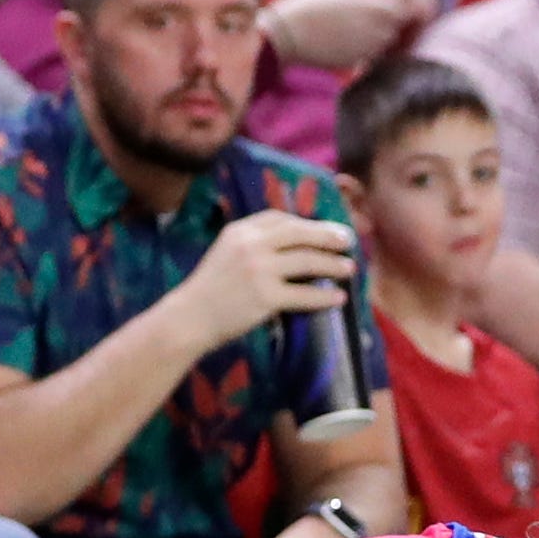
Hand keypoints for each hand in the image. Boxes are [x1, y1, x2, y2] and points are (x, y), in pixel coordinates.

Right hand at [172, 210, 354, 349]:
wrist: (189, 318)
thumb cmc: (208, 289)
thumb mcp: (225, 252)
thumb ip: (251, 243)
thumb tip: (290, 244)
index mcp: (240, 230)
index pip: (280, 218)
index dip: (307, 223)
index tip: (325, 229)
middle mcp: (252, 245)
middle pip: (300, 234)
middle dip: (328, 236)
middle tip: (348, 242)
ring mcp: (260, 271)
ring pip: (307, 262)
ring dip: (333, 265)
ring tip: (349, 269)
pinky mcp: (266, 297)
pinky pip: (304, 294)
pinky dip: (324, 296)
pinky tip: (338, 298)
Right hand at [260, 0, 419, 70]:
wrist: (287, 35)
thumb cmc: (309, 5)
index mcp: (370, 6)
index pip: (400, 9)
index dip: (392, 6)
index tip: (380, 3)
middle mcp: (372, 29)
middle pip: (393, 28)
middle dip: (385, 23)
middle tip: (366, 17)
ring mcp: (363, 48)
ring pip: (381, 44)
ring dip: (374, 38)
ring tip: (354, 29)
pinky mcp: (352, 62)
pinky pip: (366, 55)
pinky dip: (361, 49)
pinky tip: (343, 41)